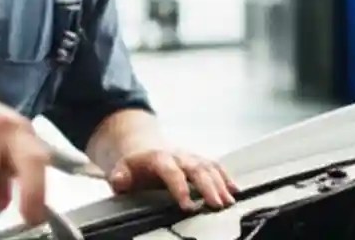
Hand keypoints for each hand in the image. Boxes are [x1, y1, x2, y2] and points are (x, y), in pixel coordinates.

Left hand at [108, 147, 237, 210]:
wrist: (143, 149)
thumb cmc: (135, 165)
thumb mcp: (121, 169)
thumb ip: (119, 177)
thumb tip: (119, 181)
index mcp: (158, 158)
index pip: (171, 172)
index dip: (180, 188)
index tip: (187, 205)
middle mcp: (178, 156)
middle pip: (196, 169)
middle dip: (207, 187)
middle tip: (216, 204)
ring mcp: (191, 158)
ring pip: (209, 167)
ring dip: (220, 184)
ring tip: (228, 202)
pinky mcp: (199, 161)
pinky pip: (216, 167)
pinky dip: (226, 178)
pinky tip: (235, 190)